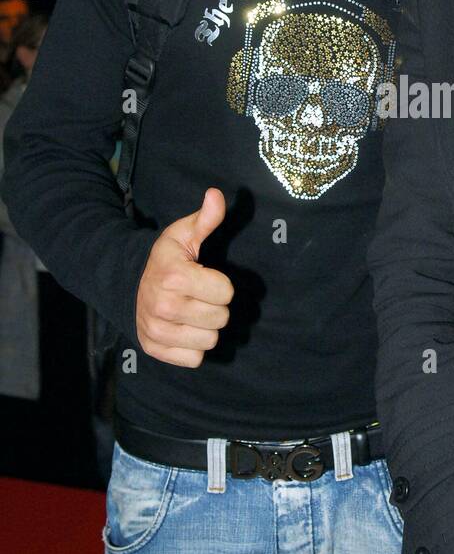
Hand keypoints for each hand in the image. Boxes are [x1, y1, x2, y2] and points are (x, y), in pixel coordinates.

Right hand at [135, 188, 234, 366]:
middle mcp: (163, 305)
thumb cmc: (164, 260)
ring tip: (190, 312)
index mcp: (175, 276)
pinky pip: (195, 359)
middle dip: (214, 306)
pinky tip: (182, 329)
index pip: (226, 292)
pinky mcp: (154, 349)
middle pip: (221, 318)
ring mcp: (156, 330)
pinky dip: (193, 347)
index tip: (203, 277)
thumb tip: (217, 195)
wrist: (126, 285)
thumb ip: (205, 219)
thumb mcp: (182, 235)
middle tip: (197, 297)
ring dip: (205, 327)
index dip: (220, 284)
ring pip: (210, 340)